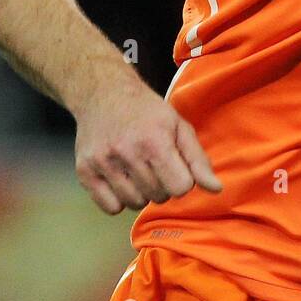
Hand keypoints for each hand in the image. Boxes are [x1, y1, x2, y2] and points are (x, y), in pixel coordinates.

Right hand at [73, 70, 222, 213]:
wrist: (103, 94)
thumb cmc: (147, 112)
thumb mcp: (179, 126)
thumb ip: (198, 160)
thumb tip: (216, 190)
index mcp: (155, 140)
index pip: (180, 188)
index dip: (182, 180)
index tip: (175, 165)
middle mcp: (127, 152)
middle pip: (159, 196)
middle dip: (162, 184)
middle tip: (154, 163)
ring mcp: (102, 163)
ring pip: (135, 204)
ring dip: (141, 193)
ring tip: (137, 169)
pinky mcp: (84, 171)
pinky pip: (111, 207)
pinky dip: (119, 199)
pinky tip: (120, 178)